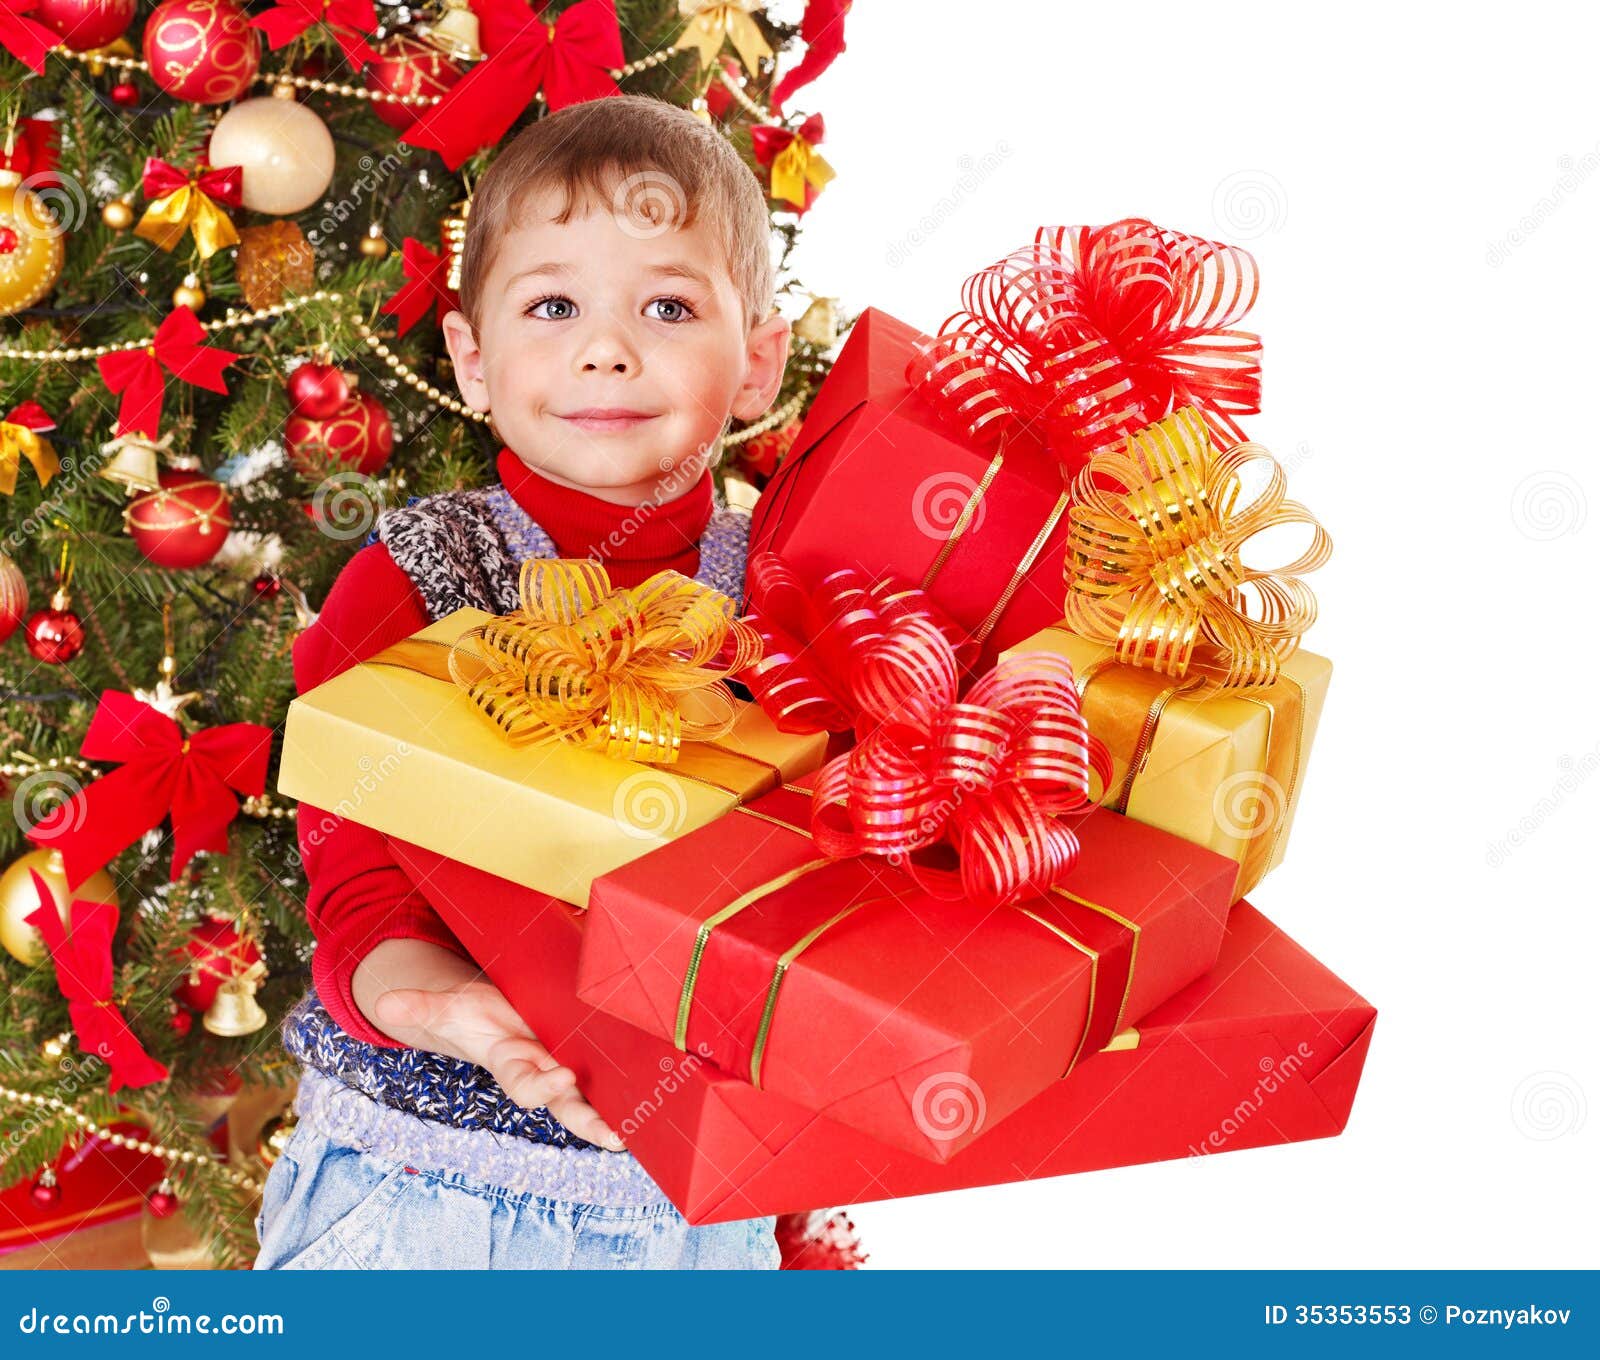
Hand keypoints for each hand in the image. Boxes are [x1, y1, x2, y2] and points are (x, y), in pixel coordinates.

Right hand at [354, 939, 624, 1150]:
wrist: (492, 1011)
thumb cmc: (472, 1012)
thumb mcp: (448, 1007)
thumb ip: (422, 1007)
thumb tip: (384, 1004)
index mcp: (512, 1064)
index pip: (528, 1086)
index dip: (544, 1086)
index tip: (563, 1077)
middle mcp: (544, 1068)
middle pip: (568, 1105)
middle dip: (588, 1121)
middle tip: (614, 1135)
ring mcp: (566, 1060)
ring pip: (595, 1093)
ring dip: (619, 1110)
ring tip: (645, 1128)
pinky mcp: (586, 1047)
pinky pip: (613, 1069)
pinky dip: (634, 1081)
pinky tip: (662, 1090)